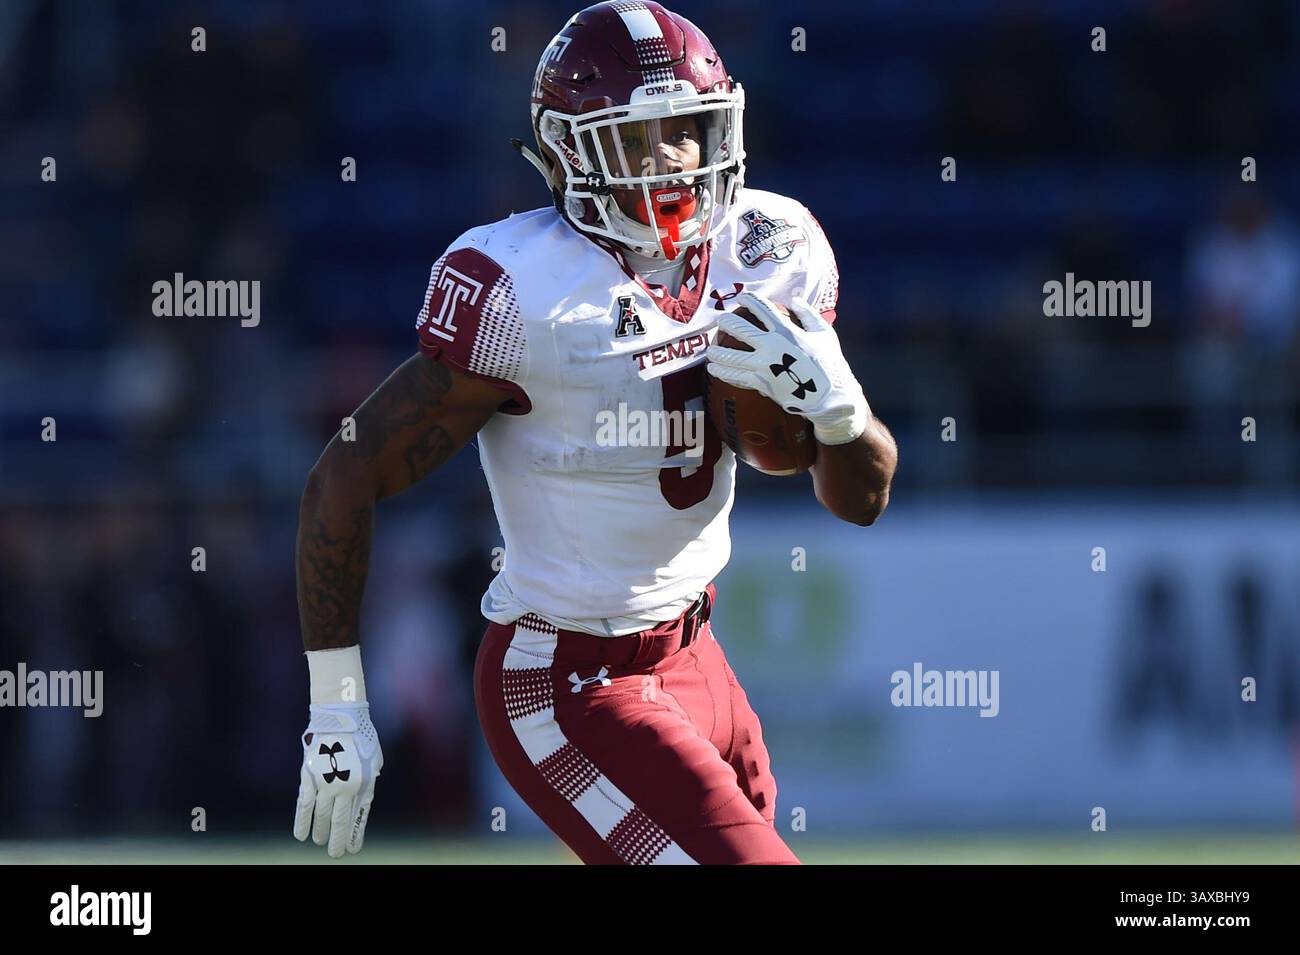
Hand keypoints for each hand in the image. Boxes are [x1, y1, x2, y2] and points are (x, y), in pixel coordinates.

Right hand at [293, 703, 382, 857]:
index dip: (355, 834)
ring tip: (320, 843)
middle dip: (337, 839)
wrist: (340, 717)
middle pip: (340, 820)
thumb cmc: (360, 735)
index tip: (352, 849)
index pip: (359, 816)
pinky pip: (304, 804)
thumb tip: (363, 798)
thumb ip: (370, 779)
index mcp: (364, 782)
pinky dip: (302, 821)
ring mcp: (326, 782)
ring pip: (322, 815)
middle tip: (336, 853)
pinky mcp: (309, 777)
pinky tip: (301, 835)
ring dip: (320, 831)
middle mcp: (345, 786)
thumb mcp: (374, 758)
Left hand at [706, 292, 868, 444]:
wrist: (828, 397)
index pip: (762, 309)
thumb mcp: (825, 334)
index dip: (749, 301)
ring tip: (710, 351)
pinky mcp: (761, 384)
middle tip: (719, 321)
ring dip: (717, 353)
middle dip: (726, 323)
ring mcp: (764, 367)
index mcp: (786, 332)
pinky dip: (725, 373)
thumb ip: (808, 314)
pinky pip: (737, 377)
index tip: (741, 298)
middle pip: (740, 330)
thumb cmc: (829, 364)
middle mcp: (771, 347)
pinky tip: (716, 370)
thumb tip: (795, 300)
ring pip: (732, 357)